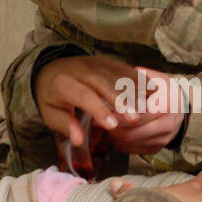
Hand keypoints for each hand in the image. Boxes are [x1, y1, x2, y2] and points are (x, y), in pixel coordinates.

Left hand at [35, 56, 185, 153]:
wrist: (50, 68)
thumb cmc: (52, 97)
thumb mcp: (50, 114)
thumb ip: (66, 126)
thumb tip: (78, 140)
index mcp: (63, 82)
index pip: (83, 95)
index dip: (99, 110)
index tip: (113, 125)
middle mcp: (81, 69)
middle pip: (103, 82)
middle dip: (121, 100)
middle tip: (135, 118)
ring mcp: (96, 63)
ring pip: (118, 74)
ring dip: (134, 91)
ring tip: (147, 108)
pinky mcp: (108, 61)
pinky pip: (125, 69)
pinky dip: (139, 80)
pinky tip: (151, 91)